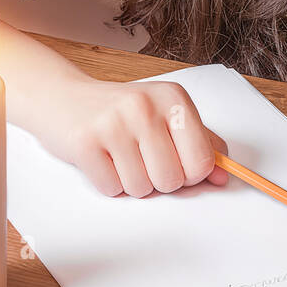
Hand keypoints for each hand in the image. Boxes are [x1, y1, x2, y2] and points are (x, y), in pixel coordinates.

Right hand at [42, 77, 229, 196]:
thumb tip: (223, 176)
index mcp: (173, 99)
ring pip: (141, 188)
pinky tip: (102, 158)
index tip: (176, 163)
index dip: (190, 174)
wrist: (63, 98)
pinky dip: (108, 182)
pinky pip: (112, 188)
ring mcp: (113, 123)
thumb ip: (200, 143)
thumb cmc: (120, 112)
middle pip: (171, 180)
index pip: (202, 161)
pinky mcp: (84, 142)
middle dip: (158, 180)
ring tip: (120, 156)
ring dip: (131, 182)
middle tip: (142, 158)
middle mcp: (144, 106)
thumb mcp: (164, 116)